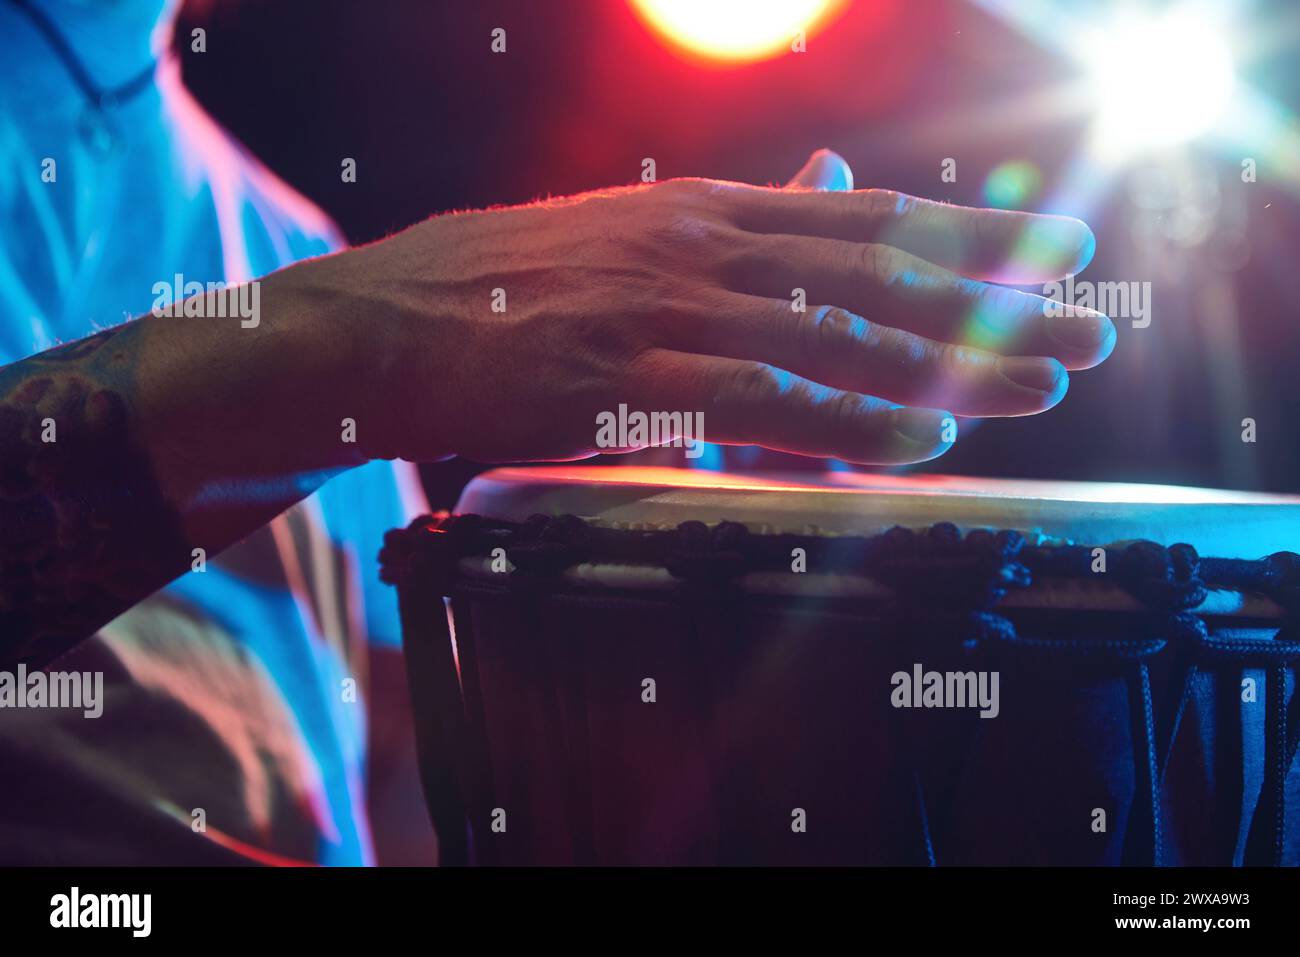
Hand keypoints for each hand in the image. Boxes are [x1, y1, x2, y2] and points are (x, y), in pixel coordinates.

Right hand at [324, 150, 1110, 465]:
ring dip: (944, 364)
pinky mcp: (622, 378)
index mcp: (704, 212)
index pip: (866, 218)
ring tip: (1038, 385)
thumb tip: (826, 191)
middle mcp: (699, 246)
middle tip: (1088, 326)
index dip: (972, 232)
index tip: (1058, 245)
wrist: (380, 320)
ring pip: (830, 335)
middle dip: (992, 300)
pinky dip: (844, 420)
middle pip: (873, 272)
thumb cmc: (504, 286)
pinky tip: (918, 436)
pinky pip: (757, 401)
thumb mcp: (626, 236)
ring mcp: (661, 309)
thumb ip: (731, 229)